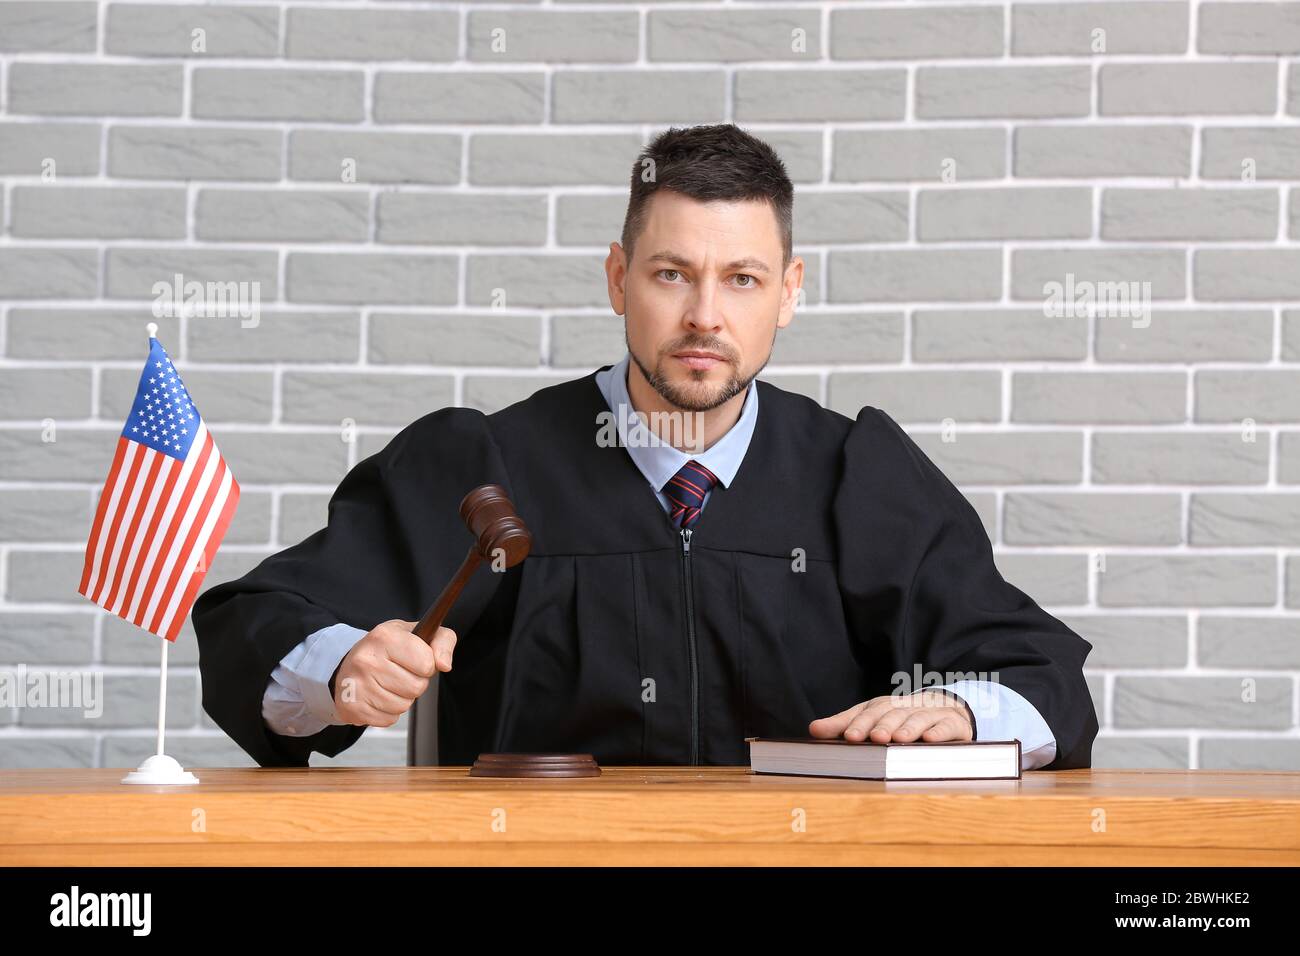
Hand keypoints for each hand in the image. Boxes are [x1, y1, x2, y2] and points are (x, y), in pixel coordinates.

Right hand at [331, 619, 456, 727]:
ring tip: (388, 684)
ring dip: (402, 698)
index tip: (417, 660)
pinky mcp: (352, 707)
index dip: (428, 665)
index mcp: (384, 637)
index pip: (427, 663)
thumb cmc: (388, 649)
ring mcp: (356, 685)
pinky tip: (378, 696)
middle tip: (401, 673)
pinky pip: (388, 719)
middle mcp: (366, 659)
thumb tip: (444, 664)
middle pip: (417, 687)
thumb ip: (443, 641)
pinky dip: (388, 712)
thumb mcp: (418, 634)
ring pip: (403, 706)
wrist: (350, 664)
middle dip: (415, 683)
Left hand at [809, 690, 973, 743]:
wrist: (945, 710)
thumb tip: (812, 730)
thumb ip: (843, 725)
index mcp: (884, 706)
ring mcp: (930, 713)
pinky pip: (946, 726)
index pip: (869, 713)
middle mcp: (905, 706)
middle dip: (882, 725)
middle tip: (873, 738)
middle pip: (893, 714)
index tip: (849, 737)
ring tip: (898, 739)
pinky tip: (930, 739)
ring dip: (908, 728)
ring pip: (918, 718)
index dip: (859, 724)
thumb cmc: (900, 719)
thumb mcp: (872, 720)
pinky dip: (938, 731)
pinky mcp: (952, 723)